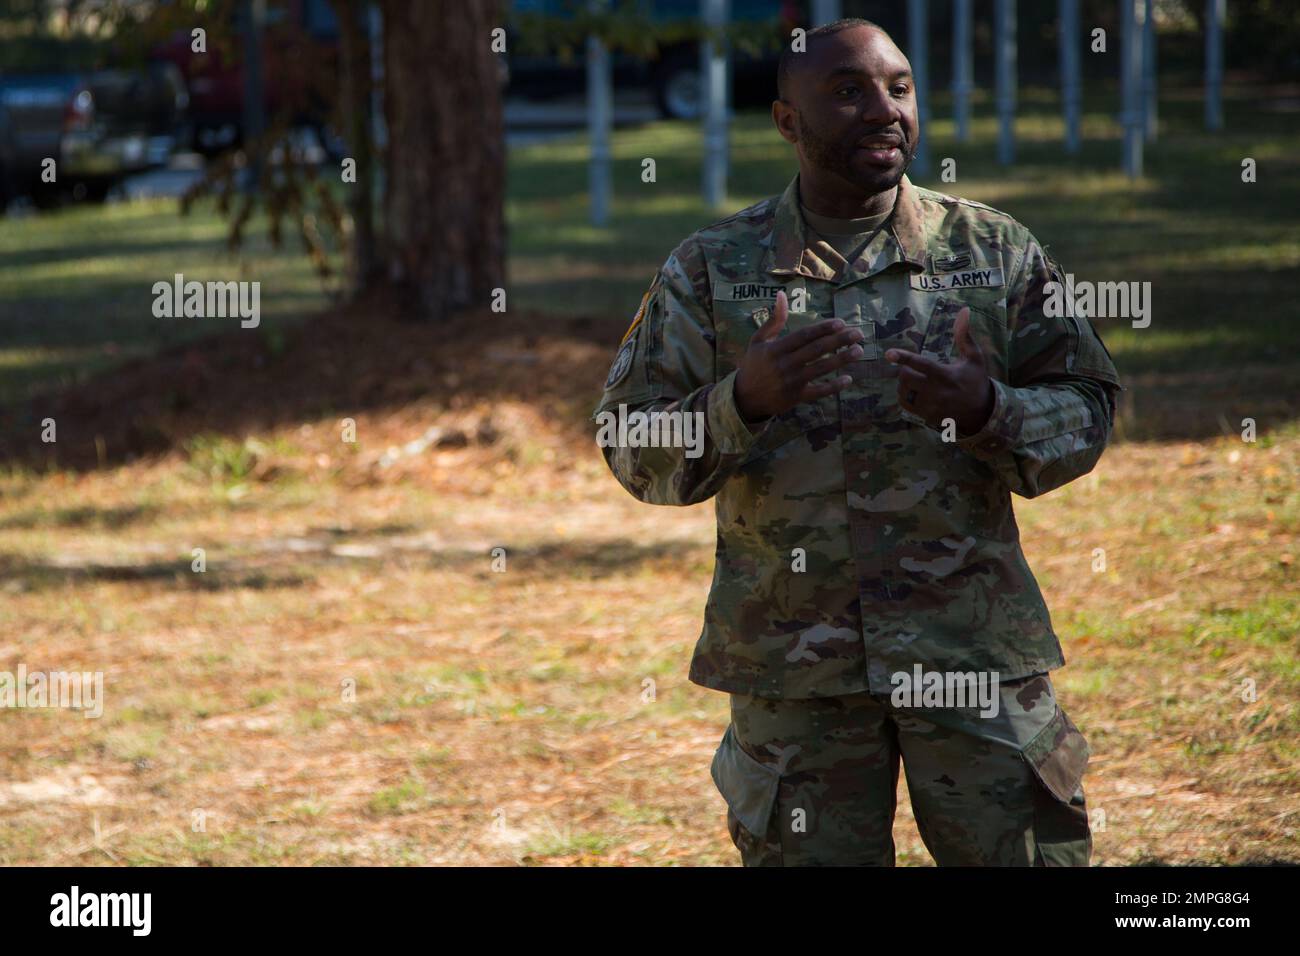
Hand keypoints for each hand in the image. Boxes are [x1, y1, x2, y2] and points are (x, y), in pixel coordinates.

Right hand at [734, 290, 863, 421]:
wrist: (745, 397)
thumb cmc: (754, 364)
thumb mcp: (758, 340)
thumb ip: (774, 319)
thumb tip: (781, 294)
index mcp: (776, 349)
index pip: (804, 336)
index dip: (823, 328)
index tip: (841, 322)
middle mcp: (784, 364)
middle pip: (816, 350)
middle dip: (839, 341)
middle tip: (858, 333)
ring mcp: (791, 382)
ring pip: (820, 369)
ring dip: (841, 359)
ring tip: (859, 351)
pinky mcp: (796, 398)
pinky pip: (818, 392)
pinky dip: (834, 386)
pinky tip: (848, 379)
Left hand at [885, 308, 993, 434]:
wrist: (982, 412)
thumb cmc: (976, 380)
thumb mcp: (974, 357)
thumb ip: (964, 335)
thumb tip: (965, 310)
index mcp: (947, 375)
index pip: (921, 365)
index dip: (904, 358)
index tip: (889, 353)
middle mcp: (937, 392)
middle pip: (906, 378)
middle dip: (904, 369)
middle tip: (910, 367)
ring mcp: (930, 406)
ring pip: (903, 392)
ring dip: (903, 383)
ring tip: (913, 379)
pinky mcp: (926, 416)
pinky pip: (905, 404)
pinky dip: (904, 396)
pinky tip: (913, 391)